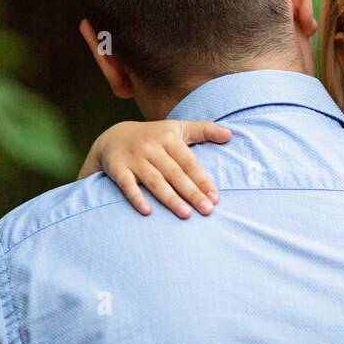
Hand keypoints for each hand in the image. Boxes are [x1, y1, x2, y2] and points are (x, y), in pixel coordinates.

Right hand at [81, 120, 231, 218]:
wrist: (112, 137)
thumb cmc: (154, 137)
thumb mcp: (177, 128)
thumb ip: (204, 130)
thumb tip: (230, 135)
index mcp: (169, 138)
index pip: (189, 162)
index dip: (202, 180)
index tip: (215, 197)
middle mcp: (151, 147)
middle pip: (174, 173)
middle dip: (191, 193)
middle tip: (207, 210)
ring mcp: (134, 158)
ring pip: (154, 181)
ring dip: (170, 198)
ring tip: (186, 214)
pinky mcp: (117, 168)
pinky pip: (127, 184)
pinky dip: (136, 197)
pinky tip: (148, 212)